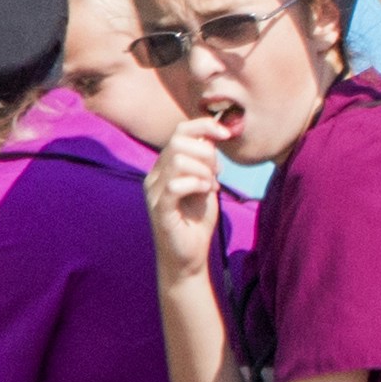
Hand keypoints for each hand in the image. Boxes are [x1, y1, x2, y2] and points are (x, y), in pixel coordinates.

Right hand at [148, 121, 232, 282]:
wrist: (189, 256)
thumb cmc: (197, 220)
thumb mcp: (205, 182)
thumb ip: (206, 160)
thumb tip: (214, 134)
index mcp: (165, 166)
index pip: (179, 131)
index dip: (204, 126)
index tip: (225, 134)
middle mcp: (155, 175)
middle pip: (179, 141)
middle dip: (206, 153)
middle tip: (217, 173)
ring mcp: (154, 192)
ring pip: (178, 160)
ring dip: (203, 170)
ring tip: (210, 186)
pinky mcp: (159, 209)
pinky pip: (175, 185)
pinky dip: (196, 184)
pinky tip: (206, 192)